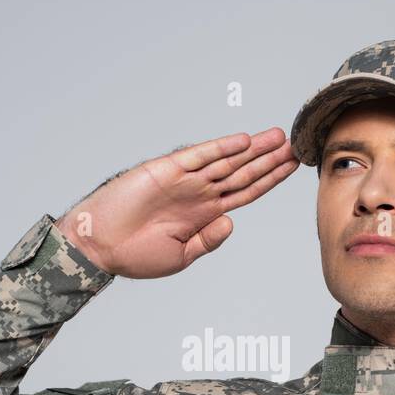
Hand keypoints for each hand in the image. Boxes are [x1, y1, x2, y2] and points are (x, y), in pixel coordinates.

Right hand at [55, 127, 299, 278]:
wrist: (100, 247)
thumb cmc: (134, 255)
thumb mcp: (181, 256)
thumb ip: (208, 240)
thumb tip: (231, 223)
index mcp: (204, 214)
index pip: (245, 192)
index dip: (269, 180)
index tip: (291, 168)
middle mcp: (198, 193)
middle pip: (242, 172)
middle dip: (269, 160)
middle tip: (295, 145)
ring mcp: (184, 180)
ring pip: (226, 161)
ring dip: (252, 150)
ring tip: (278, 137)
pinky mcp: (165, 170)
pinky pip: (198, 156)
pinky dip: (220, 148)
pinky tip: (242, 141)